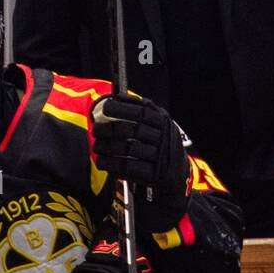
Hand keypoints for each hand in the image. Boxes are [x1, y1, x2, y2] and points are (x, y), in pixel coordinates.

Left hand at [93, 93, 189, 231]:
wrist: (177, 172)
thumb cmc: (162, 142)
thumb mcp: (160, 123)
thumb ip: (144, 109)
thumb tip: (118, 97)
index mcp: (165, 123)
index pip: (142, 112)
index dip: (123, 108)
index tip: (105, 106)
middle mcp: (164, 138)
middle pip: (133, 130)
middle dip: (110, 129)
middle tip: (96, 129)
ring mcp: (160, 157)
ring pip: (129, 148)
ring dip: (108, 147)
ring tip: (96, 147)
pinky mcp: (153, 175)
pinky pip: (129, 168)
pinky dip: (112, 164)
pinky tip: (102, 162)